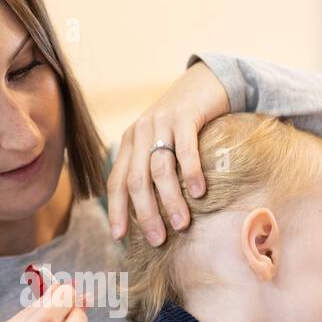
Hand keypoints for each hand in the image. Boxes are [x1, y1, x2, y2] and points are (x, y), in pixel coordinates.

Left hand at [106, 60, 230, 244]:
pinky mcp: (185, 115)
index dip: (116, 210)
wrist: (205, 82)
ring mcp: (161, 123)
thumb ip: (153, 170)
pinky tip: (198, 193)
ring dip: (170, 200)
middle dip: (145, 213)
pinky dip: (190, 173)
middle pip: (136, 180)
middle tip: (157, 239)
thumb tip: (153, 215)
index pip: (117, 181)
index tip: (119, 237)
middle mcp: (140, 133)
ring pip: (160, 168)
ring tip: (181, 224)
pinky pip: (185, 149)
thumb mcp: (161, 144)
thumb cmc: (185, 123)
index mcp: (130, 143)